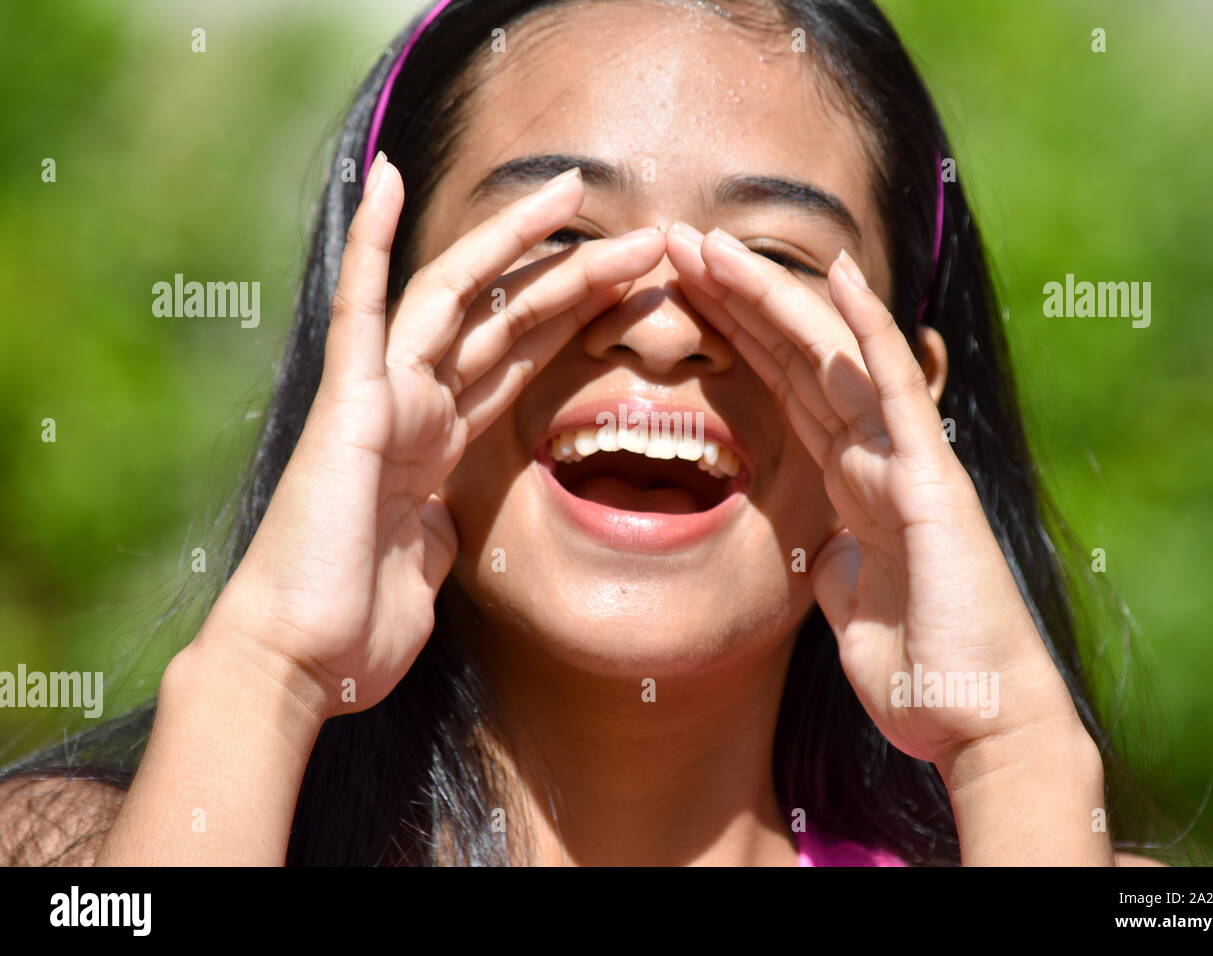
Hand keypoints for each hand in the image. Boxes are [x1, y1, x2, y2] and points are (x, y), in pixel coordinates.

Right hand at [202, 160, 666, 718]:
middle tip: (644, 235)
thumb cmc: (358, 623)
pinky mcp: (349, 405)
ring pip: (457, 299)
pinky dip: (369, 243)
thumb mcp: (429, 564)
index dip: (572, 317)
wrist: (304, 662)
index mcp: (437, 443)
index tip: (631, 286)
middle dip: (574, 272)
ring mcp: (380, 399)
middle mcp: (414, 408)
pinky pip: (361, 311)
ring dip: (516, 242)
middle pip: (504, 318)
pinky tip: (389, 179)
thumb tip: (450, 517)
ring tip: (573, 190)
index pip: (516, 359)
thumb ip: (444, 524)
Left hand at [664, 222, 1084, 770]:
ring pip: (831, 358)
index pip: (782, 387)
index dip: (733, 334)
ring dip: (772, 296)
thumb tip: (817, 549)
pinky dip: (867, 330)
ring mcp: (904, 460)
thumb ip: (832, 559)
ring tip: (711, 244)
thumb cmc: (918, 669)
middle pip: (794, 357)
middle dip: (734, 298)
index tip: (677, 290)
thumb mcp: (847, 602)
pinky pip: (895, 391)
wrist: (975, 719)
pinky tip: (835, 274)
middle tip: (674, 241)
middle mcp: (874, 457)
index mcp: (849, 482)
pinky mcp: (930, 479)